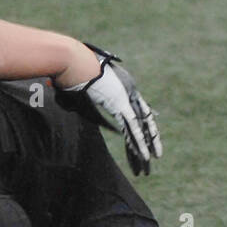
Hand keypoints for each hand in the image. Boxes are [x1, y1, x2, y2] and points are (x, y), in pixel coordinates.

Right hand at [58, 45, 162, 174]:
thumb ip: (87, 96)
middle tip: (153, 159)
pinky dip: (138, 142)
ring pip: (140, 128)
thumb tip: (73, 99)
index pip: (137, 112)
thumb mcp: (85, 86)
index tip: (146, 141)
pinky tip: (145, 155)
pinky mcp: (121, 104)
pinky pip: (132, 127)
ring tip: (149, 164)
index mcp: (125, 87)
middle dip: (148, 142)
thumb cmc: (76, 70)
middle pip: (143, 122)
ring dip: (145, 148)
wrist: (76, 62)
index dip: (143, 128)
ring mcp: (126, 98)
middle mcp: (130, 92)